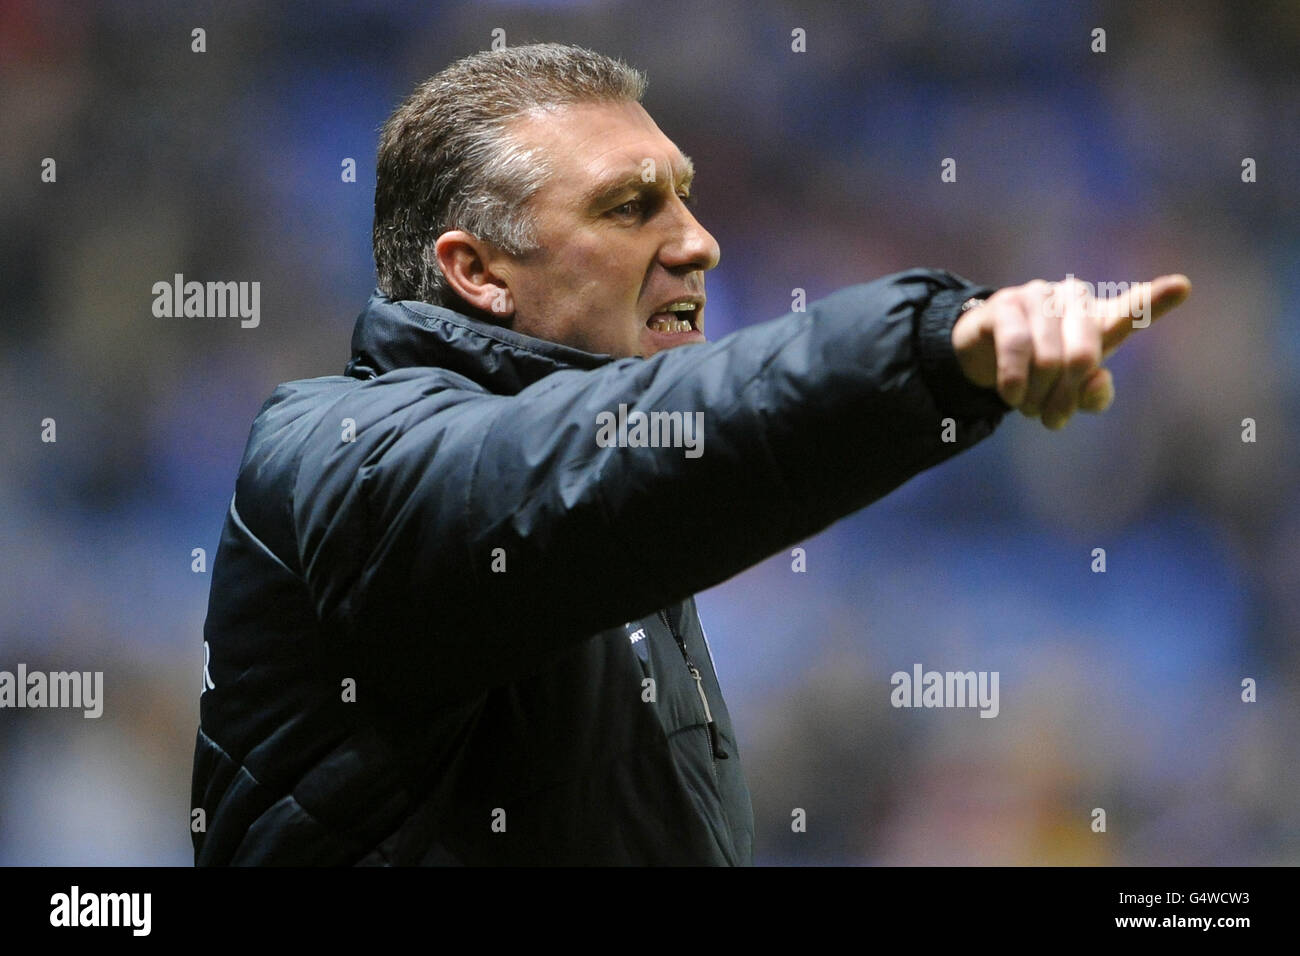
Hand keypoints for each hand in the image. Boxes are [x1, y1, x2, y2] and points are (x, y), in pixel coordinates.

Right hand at [951, 274, 1190, 429]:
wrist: (985, 352)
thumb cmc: (1041, 370)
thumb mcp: (1070, 390)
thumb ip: (1093, 394)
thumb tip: (1097, 380)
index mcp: (1100, 319)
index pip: (1132, 310)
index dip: (1156, 299)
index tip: (1182, 287)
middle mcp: (1074, 300)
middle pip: (1084, 357)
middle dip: (1065, 397)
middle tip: (1052, 420)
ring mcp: (1039, 297)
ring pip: (1047, 359)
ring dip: (1036, 397)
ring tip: (1027, 408)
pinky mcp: (1005, 303)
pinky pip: (1016, 347)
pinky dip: (1014, 381)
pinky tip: (1011, 395)